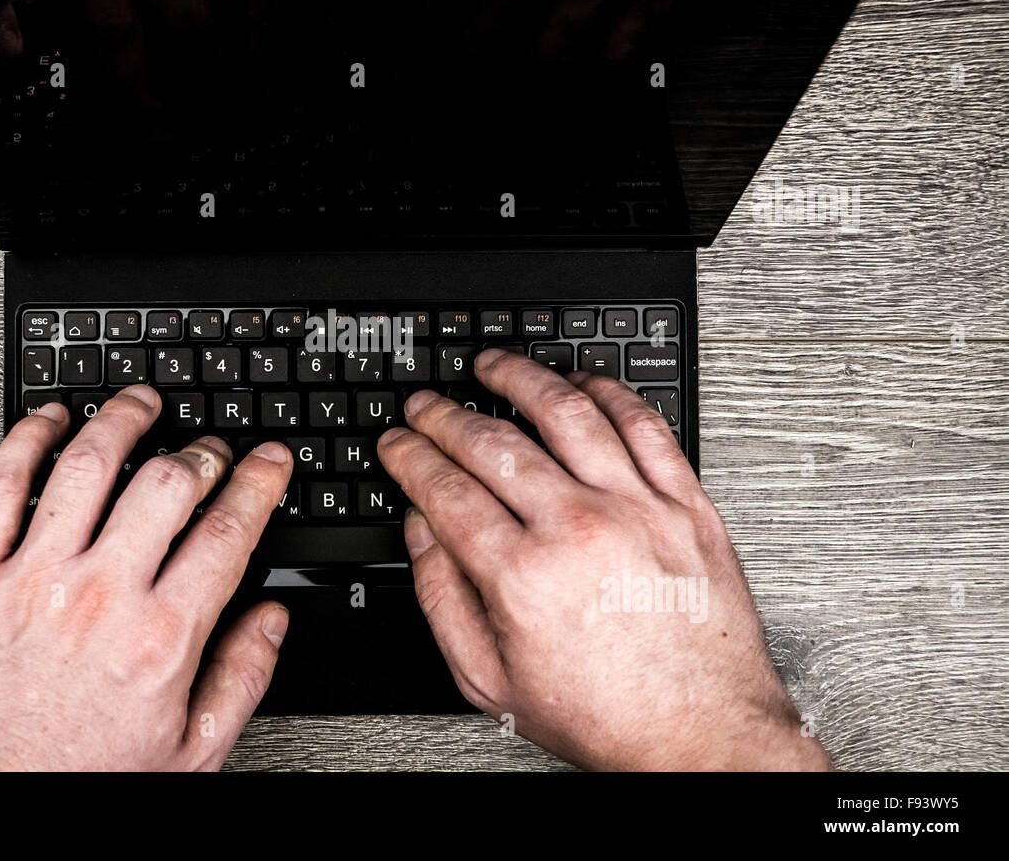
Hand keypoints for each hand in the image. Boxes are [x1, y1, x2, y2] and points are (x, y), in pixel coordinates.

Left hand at [0, 385, 292, 770]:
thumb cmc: (78, 781)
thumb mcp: (189, 752)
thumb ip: (242, 678)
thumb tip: (271, 618)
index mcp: (159, 638)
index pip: (226, 533)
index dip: (257, 483)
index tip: (268, 461)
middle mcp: (98, 598)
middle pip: (165, 486)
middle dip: (200, 451)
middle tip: (209, 445)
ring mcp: (30, 582)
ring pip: (85, 468)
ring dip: (120, 422)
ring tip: (139, 404)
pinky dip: (26, 440)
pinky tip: (48, 422)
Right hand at [377, 350, 828, 770]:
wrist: (701, 733)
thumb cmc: (606, 714)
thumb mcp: (491, 679)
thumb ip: (442, 599)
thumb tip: (421, 533)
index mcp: (523, 576)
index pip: (446, 489)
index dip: (411, 456)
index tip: (399, 444)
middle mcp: (579, 531)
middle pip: (494, 444)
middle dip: (446, 416)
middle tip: (428, 405)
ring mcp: (639, 511)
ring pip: (569, 414)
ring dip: (522, 379)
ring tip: (495, 366)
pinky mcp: (687, 506)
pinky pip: (645, 426)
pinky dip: (608, 394)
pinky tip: (582, 383)